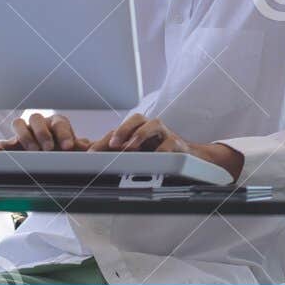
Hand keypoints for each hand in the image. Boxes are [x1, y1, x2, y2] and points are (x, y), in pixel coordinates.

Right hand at [0, 112, 88, 151]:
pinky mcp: (13, 143)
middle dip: (43, 133)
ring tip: (32, 150)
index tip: (68, 147)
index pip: (59, 123)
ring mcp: (25, 132)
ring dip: (25, 136)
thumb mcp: (76, 149)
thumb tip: (98, 146)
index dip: (63, 134)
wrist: (53, 158)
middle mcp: (40, 124)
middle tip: (48, 148)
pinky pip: (5, 141)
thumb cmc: (65, 151)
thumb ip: (84, 147)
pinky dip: (2, 144)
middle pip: (37, 118)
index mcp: (57, 123)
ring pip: (20, 123)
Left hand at [87, 112, 243, 179]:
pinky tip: (154, 159)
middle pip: (137, 119)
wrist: (193, 161)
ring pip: (153, 125)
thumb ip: (120, 157)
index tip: (91, 153)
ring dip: (139, 135)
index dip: (105, 139)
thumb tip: (94, 165)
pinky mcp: (179, 145)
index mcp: (140, 132)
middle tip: (111, 144)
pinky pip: (170, 144)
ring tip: (129, 147)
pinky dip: (161, 150)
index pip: (121, 129)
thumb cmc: (162, 158)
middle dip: (122, 130)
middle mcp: (153, 130)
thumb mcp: (140, 157)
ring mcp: (167, 135)